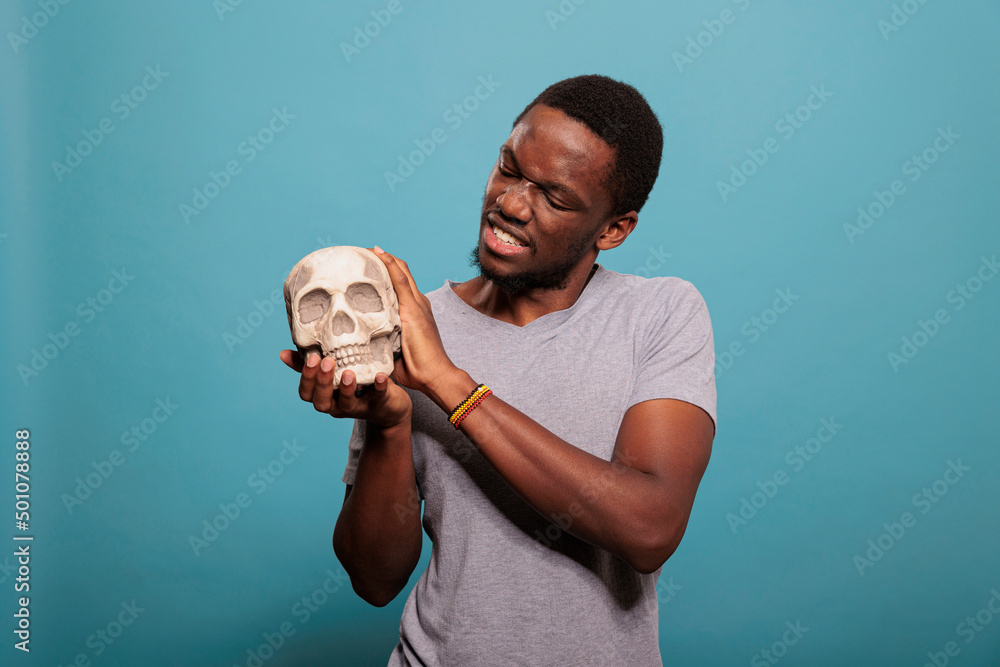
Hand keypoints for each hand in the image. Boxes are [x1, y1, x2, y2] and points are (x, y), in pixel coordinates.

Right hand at [279, 350, 411, 429]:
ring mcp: (358, 407)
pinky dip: (378, 387)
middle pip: (321, 402)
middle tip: (327, 362)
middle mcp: (337, 406)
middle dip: (322, 382)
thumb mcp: (332, 375)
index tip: (312, 358)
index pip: (306, 394)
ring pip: (347, 404)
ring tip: (349, 373)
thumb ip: (309, 366)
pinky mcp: (379, 404)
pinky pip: (378, 397)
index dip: (306, 378)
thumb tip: (283, 354)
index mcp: (324, 397)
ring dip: (346, 389)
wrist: (389, 407)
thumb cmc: (356, 386)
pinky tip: (380, 376)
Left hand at [371, 247, 459, 396]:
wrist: (435, 376)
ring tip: (363, 251)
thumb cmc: (416, 369)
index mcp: (414, 312)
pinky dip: (389, 263)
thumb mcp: (393, 350)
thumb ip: (380, 341)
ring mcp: (418, 304)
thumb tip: (358, 344)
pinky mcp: (414, 308)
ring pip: (400, 271)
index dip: (386, 270)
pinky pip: (401, 279)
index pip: (400, 283)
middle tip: (359, 255)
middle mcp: (418, 303)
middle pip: (401, 272)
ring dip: (383, 257)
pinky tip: (376, 253)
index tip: (366, 265)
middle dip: (381, 260)